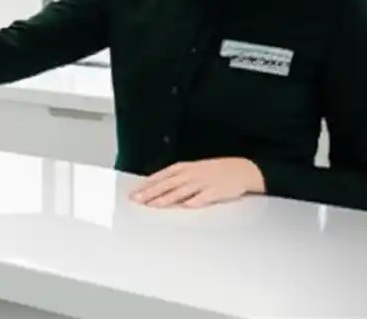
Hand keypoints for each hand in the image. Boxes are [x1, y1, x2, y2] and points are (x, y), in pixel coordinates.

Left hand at [129, 158, 264, 208]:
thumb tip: (156, 187)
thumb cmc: (213, 171)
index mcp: (183, 168)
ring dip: (166, 199)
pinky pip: (202, 198)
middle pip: (167, 185)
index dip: (146, 185)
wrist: (241, 169)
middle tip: (137, 200)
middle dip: (150, 193)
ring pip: (181, 192)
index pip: (160, 176)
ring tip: (153, 205)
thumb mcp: (192, 169)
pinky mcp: (215, 192)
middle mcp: (190, 174)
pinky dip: (192, 202)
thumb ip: (176, 178)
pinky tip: (182, 207)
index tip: (133, 192)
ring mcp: (202, 183)